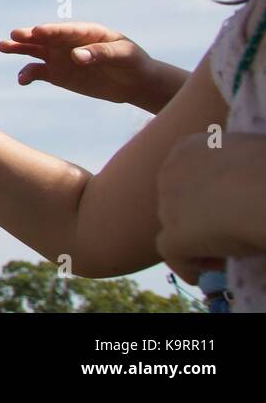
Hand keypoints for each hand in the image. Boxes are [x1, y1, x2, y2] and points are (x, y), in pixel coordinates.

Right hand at [0, 23, 170, 109]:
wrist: (133, 82)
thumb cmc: (132, 62)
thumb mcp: (123, 55)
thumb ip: (100, 54)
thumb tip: (75, 56)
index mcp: (85, 31)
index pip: (65, 30)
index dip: (51, 30)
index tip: (38, 31)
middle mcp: (67, 41)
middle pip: (44, 37)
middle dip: (29, 35)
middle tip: (15, 35)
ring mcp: (59, 57)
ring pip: (34, 50)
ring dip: (19, 49)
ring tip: (3, 46)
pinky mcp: (56, 74)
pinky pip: (37, 72)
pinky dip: (27, 75)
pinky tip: (22, 79)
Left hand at [156, 133, 265, 284]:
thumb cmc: (265, 166)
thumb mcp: (247, 152)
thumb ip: (233, 165)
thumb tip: (241, 180)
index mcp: (187, 148)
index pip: (184, 174)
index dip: (201, 194)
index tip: (226, 207)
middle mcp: (169, 172)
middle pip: (175, 200)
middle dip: (196, 216)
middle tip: (227, 231)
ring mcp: (167, 204)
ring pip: (173, 226)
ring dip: (195, 240)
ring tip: (227, 251)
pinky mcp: (173, 235)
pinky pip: (171, 253)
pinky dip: (186, 265)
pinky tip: (201, 275)